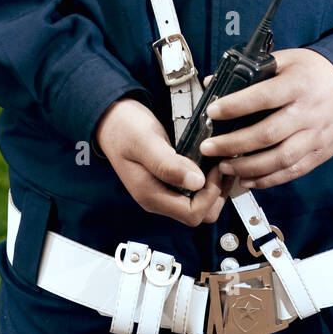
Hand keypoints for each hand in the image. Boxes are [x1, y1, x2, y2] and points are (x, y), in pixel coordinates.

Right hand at [94, 97, 234, 226]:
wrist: (111, 119)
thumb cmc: (123, 128)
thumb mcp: (145, 142)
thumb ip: (167, 164)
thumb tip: (196, 181)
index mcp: (151, 195)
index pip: (192, 214)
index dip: (209, 194)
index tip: (214, 168)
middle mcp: (159, 198)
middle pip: (200, 214)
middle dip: (217, 193)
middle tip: (221, 165)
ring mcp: (165, 190)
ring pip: (201, 204)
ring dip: (215, 187)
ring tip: (219, 161)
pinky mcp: (171, 181)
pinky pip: (196, 190)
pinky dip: (209, 179)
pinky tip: (212, 160)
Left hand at [197, 49, 332, 189]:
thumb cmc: (315, 71)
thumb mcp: (286, 60)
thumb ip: (252, 70)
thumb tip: (213, 81)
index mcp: (297, 84)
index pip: (262, 97)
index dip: (235, 106)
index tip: (212, 112)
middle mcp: (308, 112)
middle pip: (267, 134)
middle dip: (233, 144)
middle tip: (208, 147)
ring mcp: (315, 135)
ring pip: (279, 159)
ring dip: (248, 167)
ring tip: (224, 167)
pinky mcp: (320, 153)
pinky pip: (292, 171)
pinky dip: (268, 179)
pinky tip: (247, 179)